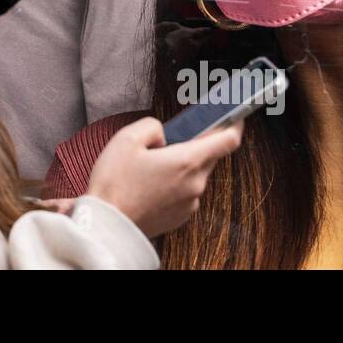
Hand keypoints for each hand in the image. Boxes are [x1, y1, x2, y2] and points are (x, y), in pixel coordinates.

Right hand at [84, 117, 242, 237]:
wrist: (108, 225)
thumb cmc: (114, 183)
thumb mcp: (127, 138)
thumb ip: (152, 126)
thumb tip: (163, 134)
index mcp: (187, 161)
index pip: (228, 140)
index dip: (234, 124)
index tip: (234, 116)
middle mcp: (195, 184)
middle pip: (210, 156)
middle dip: (197, 144)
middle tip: (173, 138)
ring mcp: (190, 203)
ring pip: (196, 174)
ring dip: (182, 165)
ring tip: (152, 165)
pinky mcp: (181, 217)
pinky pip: (186, 192)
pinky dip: (175, 183)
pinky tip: (151, 183)